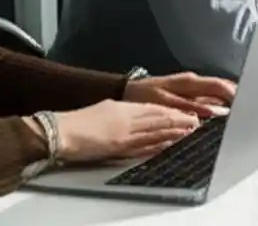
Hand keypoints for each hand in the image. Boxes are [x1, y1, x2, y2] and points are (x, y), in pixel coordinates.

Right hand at [50, 99, 199, 162]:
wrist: (60, 132)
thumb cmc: (79, 121)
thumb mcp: (106, 108)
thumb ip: (124, 111)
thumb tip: (137, 114)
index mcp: (123, 108)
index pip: (154, 109)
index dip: (172, 111)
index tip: (186, 112)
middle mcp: (127, 120)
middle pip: (159, 120)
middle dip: (179, 121)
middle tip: (196, 122)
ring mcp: (124, 135)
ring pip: (155, 133)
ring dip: (174, 134)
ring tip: (190, 133)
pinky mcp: (118, 149)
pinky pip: (143, 148)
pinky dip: (158, 147)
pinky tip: (168, 146)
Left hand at [124, 72, 236, 118]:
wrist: (125, 92)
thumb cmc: (142, 98)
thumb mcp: (164, 105)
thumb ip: (189, 108)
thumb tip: (214, 112)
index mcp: (189, 83)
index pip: (219, 85)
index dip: (235, 95)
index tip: (247, 106)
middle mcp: (194, 82)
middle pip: (222, 87)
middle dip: (237, 98)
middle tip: (249, 113)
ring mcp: (192, 87)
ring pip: (218, 92)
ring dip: (229, 102)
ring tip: (242, 115)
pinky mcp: (189, 93)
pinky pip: (209, 97)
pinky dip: (219, 104)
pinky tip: (224, 114)